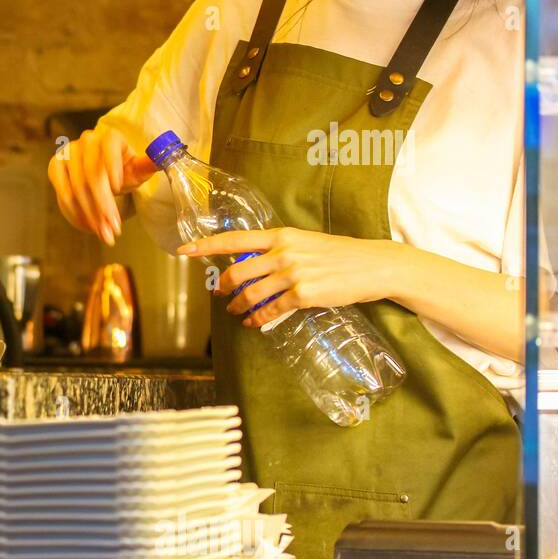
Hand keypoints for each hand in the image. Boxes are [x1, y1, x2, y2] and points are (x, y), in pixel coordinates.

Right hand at [48, 123, 156, 245]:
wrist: (98, 175)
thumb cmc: (121, 172)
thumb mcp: (136, 171)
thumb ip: (148, 165)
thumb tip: (165, 158)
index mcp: (111, 137)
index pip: (109, 145)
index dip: (112, 165)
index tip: (117, 187)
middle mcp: (88, 140)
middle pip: (92, 174)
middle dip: (103, 205)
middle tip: (112, 228)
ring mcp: (69, 152)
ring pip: (77, 186)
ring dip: (90, 213)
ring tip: (103, 232)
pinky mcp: (55, 165)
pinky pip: (62, 190)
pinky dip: (74, 210)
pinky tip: (87, 225)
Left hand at [178, 227, 401, 327]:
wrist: (373, 265)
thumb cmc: (339, 254)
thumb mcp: (305, 242)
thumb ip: (278, 249)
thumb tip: (253, 262)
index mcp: (281, 235)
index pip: (234, 239)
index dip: (206, 246)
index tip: (184, 250)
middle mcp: (283, 252)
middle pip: (237, 272)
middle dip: (224, 287)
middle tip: (220, 294)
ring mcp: (293, 274)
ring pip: (250, 294)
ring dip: (238, 306)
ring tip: (235, 311)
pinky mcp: (303, 295)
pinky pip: (271, 310)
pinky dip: (258, 319)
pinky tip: (254, 322)